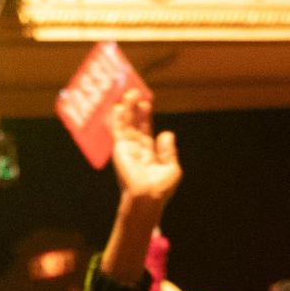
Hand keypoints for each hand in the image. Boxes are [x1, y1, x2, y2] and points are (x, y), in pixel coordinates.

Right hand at [108, 91, 181, 207]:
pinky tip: (118, 107)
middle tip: (135, 92)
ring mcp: (127, 149)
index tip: (145, 102)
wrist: (147, 198)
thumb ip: (168, 151)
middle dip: (134, 109)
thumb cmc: (160, 189)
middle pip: (134, 124)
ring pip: (126, 125)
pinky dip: (117, 119)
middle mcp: (136, 149)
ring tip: (129, 94)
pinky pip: (118, 131)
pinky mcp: (120, 150)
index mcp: (148, 153)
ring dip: (126, 109)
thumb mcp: (172, 168)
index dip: (145, 116)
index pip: (145, 130)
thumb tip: (166, 134)